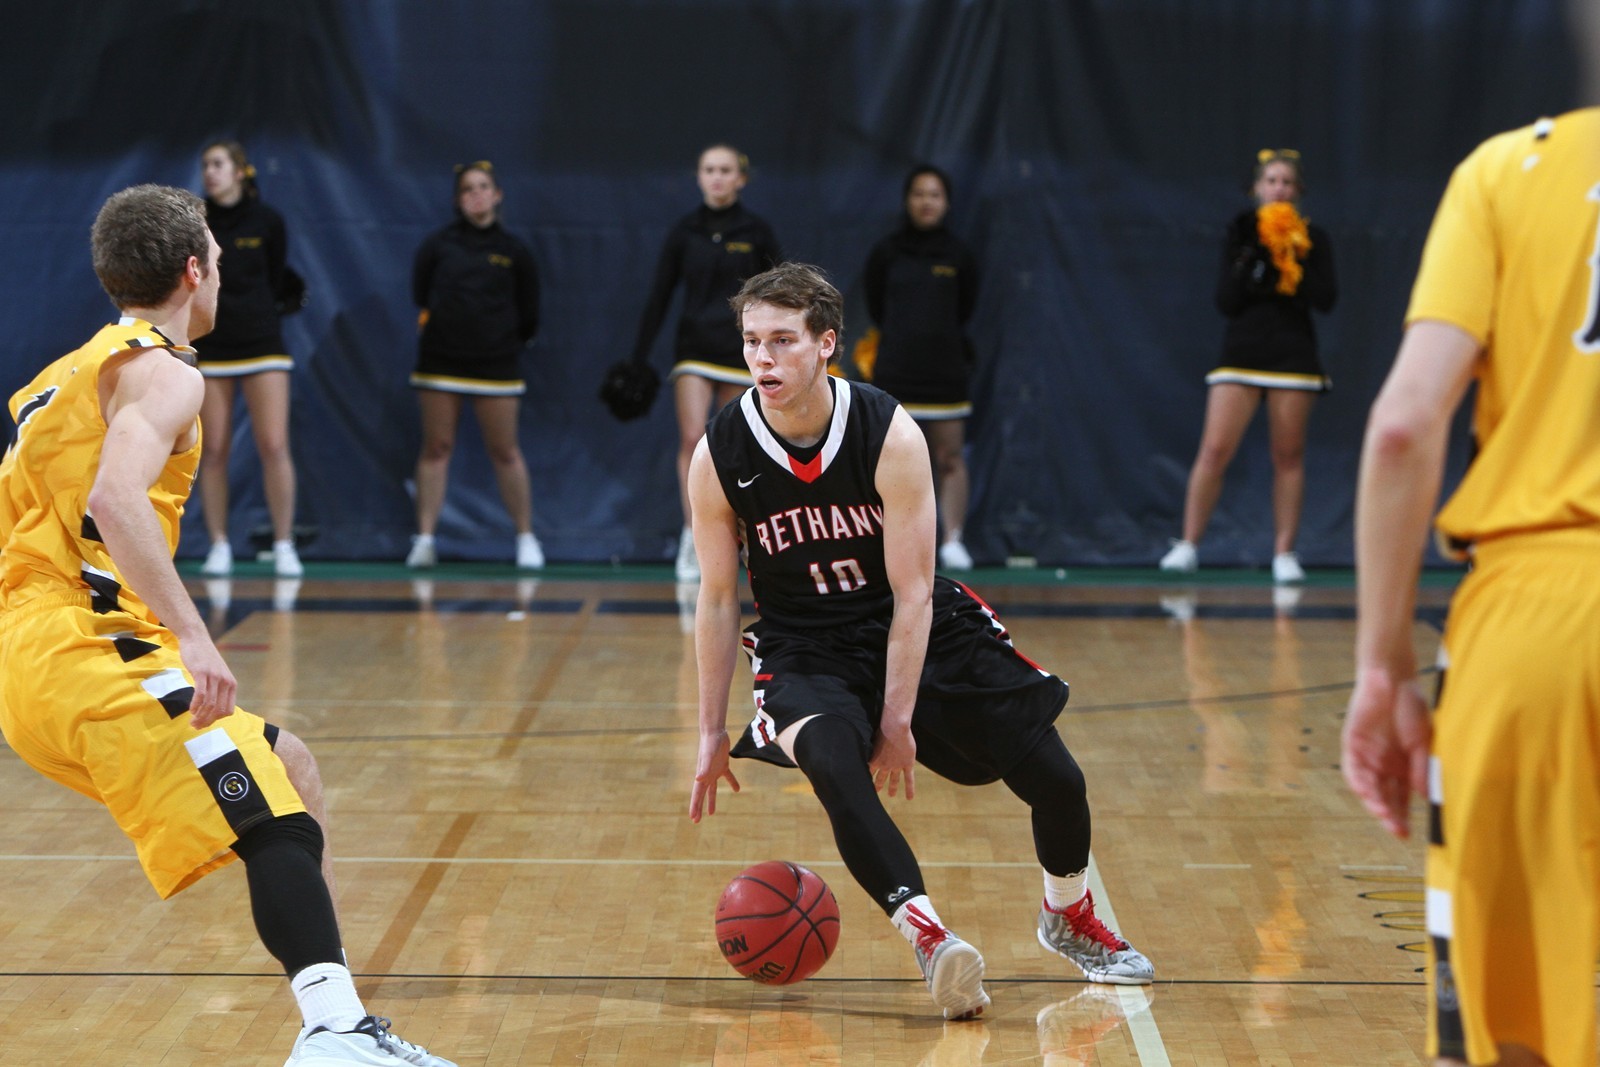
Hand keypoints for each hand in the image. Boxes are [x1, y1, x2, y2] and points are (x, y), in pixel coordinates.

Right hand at [182, 636, 237, 728]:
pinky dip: (196, 705)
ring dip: (200, 716)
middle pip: (218, 709)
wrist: (197, 639)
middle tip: (196, 726)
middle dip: (207, 721)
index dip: (216, 720)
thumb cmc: (205, 659)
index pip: (228, 710)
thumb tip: (212, 710)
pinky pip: (201, 694)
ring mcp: (215, 677)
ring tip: (192, 721)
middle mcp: (226, 681)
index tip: (205, 723)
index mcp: (231, 684)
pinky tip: (191, 709)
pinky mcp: (202, 673)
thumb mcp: (217, 675)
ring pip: (210, 704)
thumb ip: (218, 690)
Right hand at [690, 731, 739, 821]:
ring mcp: (714, 770)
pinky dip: (732, 782)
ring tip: (711, 813)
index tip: (693, 818)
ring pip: (712, 789)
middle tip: (697, 820)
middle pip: (702, 794)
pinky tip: (737, 790)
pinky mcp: (723, 764)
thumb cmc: (710, 743)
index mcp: (702, 775)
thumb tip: (698, 780)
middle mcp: (706, 775)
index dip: (695, 807)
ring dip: (711, 800)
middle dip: (699, 807)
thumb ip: (704, 768)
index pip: (697, 794)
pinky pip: (727, 776)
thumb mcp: (708, 756)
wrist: (714, 731)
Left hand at [869, 720, 915, 799]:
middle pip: (879, 778)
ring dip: (892, 788)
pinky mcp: (907, 764)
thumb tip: (862, 742)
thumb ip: (869, 744)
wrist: (895, 729)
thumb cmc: (882, 729)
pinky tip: (910, 798)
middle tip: (875, 792)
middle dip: (877, 785)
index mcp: (874, 759)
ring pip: (894, 779)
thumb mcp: (871, 737)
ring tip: (891, 795)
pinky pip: (909, 779)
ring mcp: (896, 766)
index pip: (869, 772)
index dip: (867, 778)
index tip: (864, 783)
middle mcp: (884, 766)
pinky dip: (909, 789)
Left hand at [1342, 666, 1430, 837]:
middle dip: (1390, 816)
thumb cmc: (1413, 708)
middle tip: (1398, 831)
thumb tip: (1426, 796)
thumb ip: (1421, 767)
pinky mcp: (1353, 745)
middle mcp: (1385, 766)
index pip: (1401, 799)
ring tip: (1384, 815)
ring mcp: (1368, 756)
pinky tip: (1367, 793)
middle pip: (1384, 797)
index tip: (1410, 834)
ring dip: (1375, 802)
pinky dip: (1360, 782)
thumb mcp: (1422, 741)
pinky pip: (1354, 768)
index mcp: (1403, 768)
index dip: (1404, 816)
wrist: (1393, 679)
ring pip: (1368, 787)